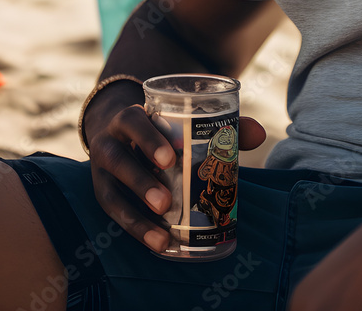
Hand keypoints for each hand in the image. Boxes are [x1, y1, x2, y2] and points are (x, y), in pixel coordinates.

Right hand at [86, 81, 266, 251]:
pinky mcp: (103, 195)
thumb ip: (219, 127)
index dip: (149, 139)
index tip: (169, 159)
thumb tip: (260, 133)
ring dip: (135, 217)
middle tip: (165, 202)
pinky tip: (158, 244)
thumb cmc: (161, 130)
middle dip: (140, 181)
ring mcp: (102, 172)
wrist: (119, 135)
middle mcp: (110, 142)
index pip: (133, 122)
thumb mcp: (180, 124)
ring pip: (110, 194)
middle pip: (117, 160)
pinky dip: (135, 230)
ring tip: (162, 236)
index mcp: (130, 117)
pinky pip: (114, 215)